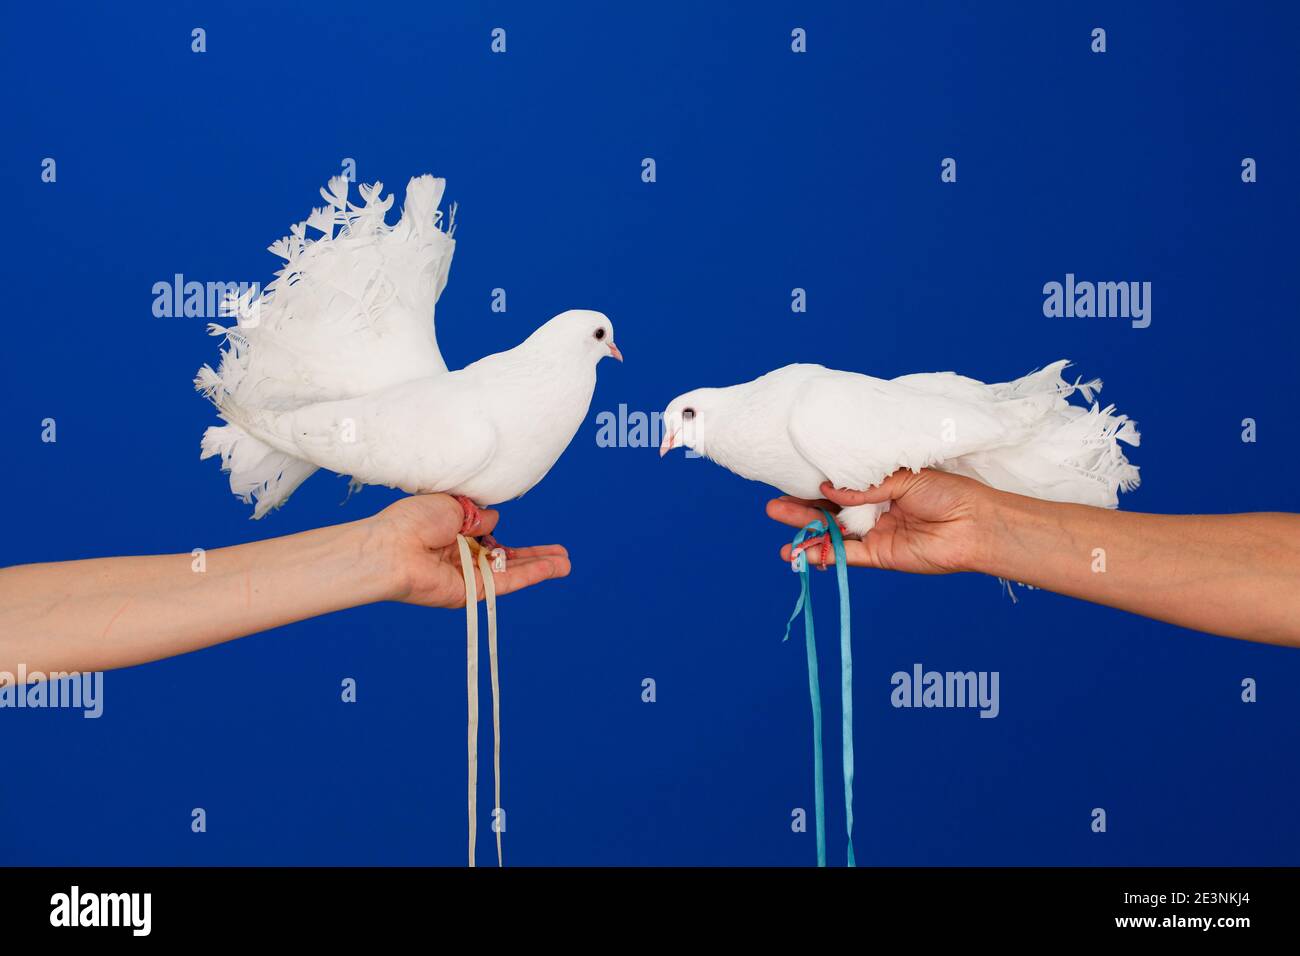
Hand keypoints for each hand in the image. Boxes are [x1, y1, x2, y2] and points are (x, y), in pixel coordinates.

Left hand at [367, 494, 571, 607]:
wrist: (393, 549)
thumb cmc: (412, 522)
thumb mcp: (452, 505)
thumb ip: (477, 515)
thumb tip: (494, 518)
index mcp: (450, 534)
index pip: (484, 536)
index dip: (497, 532)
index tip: (498, 525)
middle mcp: (460, 557)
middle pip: (504, 558)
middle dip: (533, 556)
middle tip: (559, 554)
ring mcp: (467, 577)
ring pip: (511, 572)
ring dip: (540, 567)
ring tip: (566, 564)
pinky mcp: (472, 593)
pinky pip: (507, 582)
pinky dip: (532, 574)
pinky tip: (554, 568)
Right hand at [766, 468, 988, 573]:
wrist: (975, 525)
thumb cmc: (948, 492)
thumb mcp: (904, 475)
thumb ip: (865, 484)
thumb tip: (827, 488)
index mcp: (879, 485)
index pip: (840, 484)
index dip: (815, 482)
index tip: (789, 477)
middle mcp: (873, 510)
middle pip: (828, 509)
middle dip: (800, 508)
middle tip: (772, 506)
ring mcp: (873, 534)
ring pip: (831, 532)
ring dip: (804, 531)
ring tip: (779, 524)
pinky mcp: (878, 556)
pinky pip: (844, 556)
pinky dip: (821, 555)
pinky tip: (798, 553)